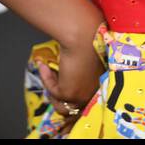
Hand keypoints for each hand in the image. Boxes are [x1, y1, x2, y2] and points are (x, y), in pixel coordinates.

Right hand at [34, 19, 107, 135]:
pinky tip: (43, 65)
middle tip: (51, 88)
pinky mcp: (69, 93)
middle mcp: (93, 94)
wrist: (84, 35)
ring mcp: (82, 95)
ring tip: (47, 76)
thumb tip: (65, 73)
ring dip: (52, 93)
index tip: (62, 94)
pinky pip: (52, 92)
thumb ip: (79, 69)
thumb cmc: (88, 39)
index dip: (73, 101)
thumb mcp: (85, 57)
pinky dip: (46, 78)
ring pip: (62, 107)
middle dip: (60, 101)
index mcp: (100, 85)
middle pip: (74, 110)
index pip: (87, 102)